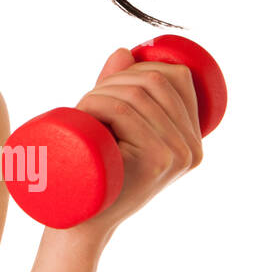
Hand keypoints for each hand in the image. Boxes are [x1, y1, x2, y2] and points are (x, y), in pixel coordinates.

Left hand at [63, 47, 205, 241]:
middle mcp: (192, 149)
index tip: (109, 83)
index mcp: (192, 141)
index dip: (141, 66)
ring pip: (135, 95)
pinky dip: (99, 103)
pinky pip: (126, 113)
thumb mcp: (114, 128)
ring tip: (80, 112)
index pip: (178, 78)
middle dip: (113, 78)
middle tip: (86, 101)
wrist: (81, 219)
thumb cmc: (95, 173)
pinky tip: (85, 114)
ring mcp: (176, 157)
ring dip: (98, 92)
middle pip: (154, 81)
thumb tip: (123, 52)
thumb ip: (121, 91)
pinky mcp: (155, 163)